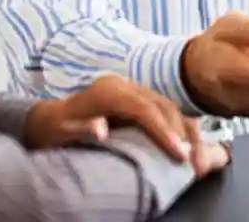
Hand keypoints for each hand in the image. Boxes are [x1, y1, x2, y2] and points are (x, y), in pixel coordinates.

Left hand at [25, 75, 201, 163]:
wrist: (51, 118)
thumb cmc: (55, 130)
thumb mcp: (60, 132)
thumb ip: (81, 129)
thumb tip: (101, 130)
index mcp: (109, 91)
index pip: (145, 110)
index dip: (165, 132)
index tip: (179, 155)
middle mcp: (125, 86)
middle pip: (164, 106)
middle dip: (183, 134)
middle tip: (195, 162)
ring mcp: (134, 90)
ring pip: (170, 106)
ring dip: (187, 131)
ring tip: (198, 158)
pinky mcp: (140, 98)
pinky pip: (166, 110)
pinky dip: (181, 127)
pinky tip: (190, 144)